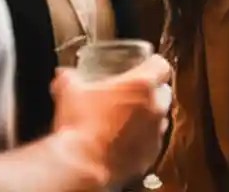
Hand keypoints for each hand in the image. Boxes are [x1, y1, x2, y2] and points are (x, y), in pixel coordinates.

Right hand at [50, 55, 172, 188]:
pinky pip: (152, 142)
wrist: (82, 164)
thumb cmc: (80, 126)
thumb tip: (64, 75)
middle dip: (151, 91)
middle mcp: (155, 107)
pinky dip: (141, 139)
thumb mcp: (69, 91)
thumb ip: (69, 78)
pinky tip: (123, 140)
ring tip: (125, 118)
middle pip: (163, 91)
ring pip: (160, 118)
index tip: (144, 66)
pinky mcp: (151, 154)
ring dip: (147, 116)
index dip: (153, 64)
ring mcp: (155, 132)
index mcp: (141, 85)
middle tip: (131, 94)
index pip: (162, 66)